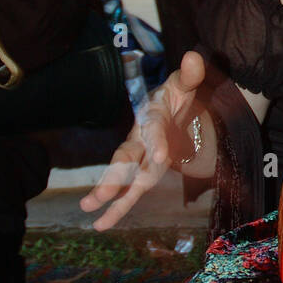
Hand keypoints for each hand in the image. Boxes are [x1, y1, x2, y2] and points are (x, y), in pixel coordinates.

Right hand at [79, 49, 205, 229]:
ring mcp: (140, 157)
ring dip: (108, 194)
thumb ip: (190, 73)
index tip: (162, 155)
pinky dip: (117, 207)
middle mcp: (140, 138)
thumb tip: (194, 58)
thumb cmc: (177, 94)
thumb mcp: (185, 82)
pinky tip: (101, 224)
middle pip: (126, 157)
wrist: (173, 106)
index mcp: (152, 115)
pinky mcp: (144, 171)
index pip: (153, 128)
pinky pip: (129, 191)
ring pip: (123, 177)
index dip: (156, 140)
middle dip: (115, 175)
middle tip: (101, 193)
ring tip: (89, 210)